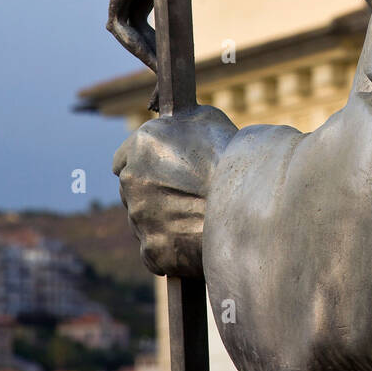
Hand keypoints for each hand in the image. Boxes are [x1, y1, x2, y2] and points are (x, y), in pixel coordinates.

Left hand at [113, 105, 236, 278]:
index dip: (143, 167)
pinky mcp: (152, 250)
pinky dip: (173, 248)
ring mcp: (139, 218)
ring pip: (144, 222)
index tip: (158, 173)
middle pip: (131, 193)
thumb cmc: (233, 156)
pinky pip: (157, 251)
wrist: (248, 202)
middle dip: (152, 195)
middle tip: (185, 197)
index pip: (122, 160)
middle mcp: (132, 180)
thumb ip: (179, 125)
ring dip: (163, 220)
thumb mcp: (206, 120)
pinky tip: (196, 238)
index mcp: (141, 144)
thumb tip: (178, 126)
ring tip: (198, 217)